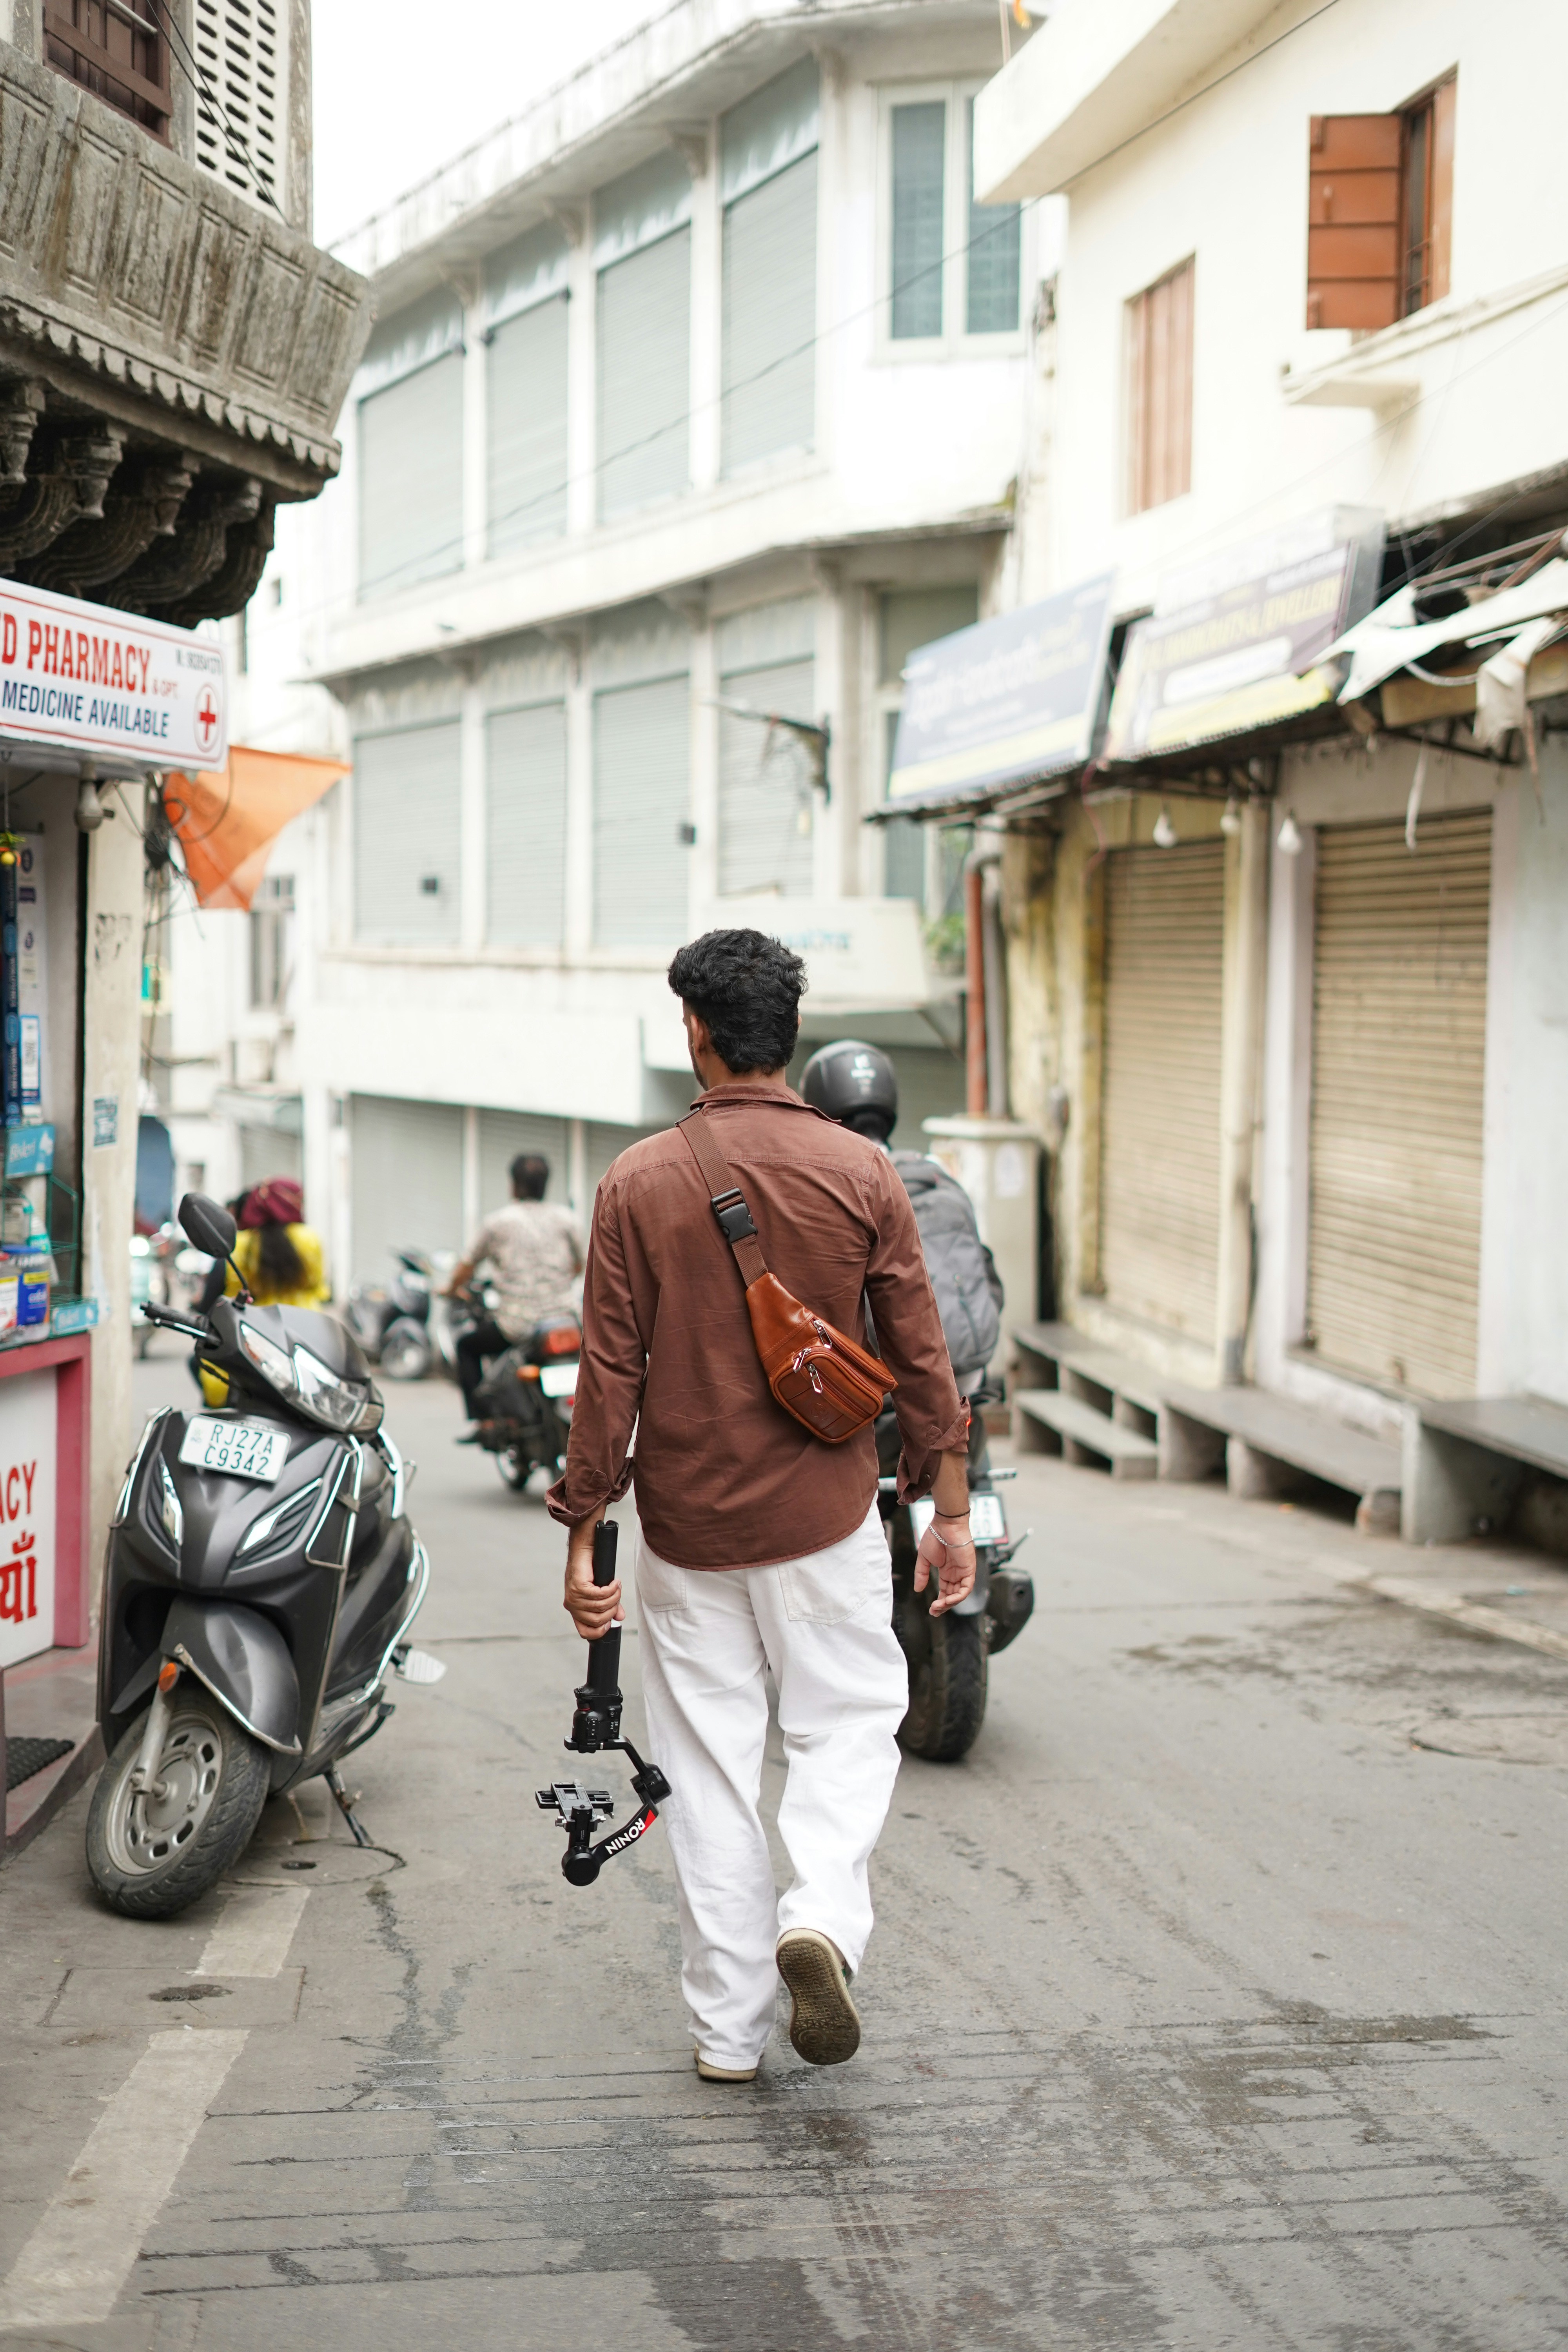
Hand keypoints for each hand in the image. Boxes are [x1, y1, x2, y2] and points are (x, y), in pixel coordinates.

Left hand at [563, 1516, 622, 1640]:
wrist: (584, 1551)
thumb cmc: (591, 1570)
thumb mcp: (600, 1592)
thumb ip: (609, 1606)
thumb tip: (620, 1617)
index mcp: (575, 1610)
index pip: (585, 1632)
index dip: (600, 1631)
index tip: (611, 1622)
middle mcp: (572, 1606)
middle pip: (597, 1620)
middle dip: (612, 1610)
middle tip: (617, 1597)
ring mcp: (574, 1597)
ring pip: (600, 1607)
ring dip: (614, 1597)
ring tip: (617, 1587)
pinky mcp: (578, 1587)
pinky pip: (600, 1595)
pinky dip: (611, 1589)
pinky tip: (615, 1582)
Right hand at [915, 1510, 975, 1617]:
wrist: (945, 1524)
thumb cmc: (935, 1536)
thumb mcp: (924, 1558)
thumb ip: (921, 1574)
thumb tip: (917, 1589)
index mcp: (946, 1571)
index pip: (945, 1591)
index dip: (939, 1602)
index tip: (931, 1609)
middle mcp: (956, 1573)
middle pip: (952, 1595)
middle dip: (943, 1606)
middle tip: (934, 1611)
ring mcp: (963, 1572)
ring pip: (959, 1594)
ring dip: (950, 1603)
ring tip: (938, 1607)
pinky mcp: (969, 1569)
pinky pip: (966, 1588)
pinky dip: (958, 1596)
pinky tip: (948, 1600)